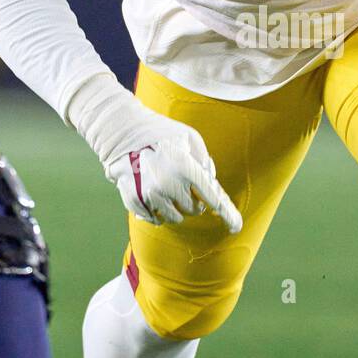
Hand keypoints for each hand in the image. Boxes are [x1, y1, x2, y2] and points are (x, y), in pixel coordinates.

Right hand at [104, 109, 241, 232]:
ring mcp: (149, 194)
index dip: (227, 213)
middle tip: (185, 186)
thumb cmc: (161, 132)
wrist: (121, 130)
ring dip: (176, 207)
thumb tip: (211, 185)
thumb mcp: (190, 138)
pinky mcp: (134, 200)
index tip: (235, 227)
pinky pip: (153, 219)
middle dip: (193, 200)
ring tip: (168, 188)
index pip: (212, 197)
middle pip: (193, 209)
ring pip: (174, 217)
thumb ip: (204, 162)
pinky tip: (154, 195)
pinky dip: (157, 212)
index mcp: (185, 167)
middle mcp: (168, 184)